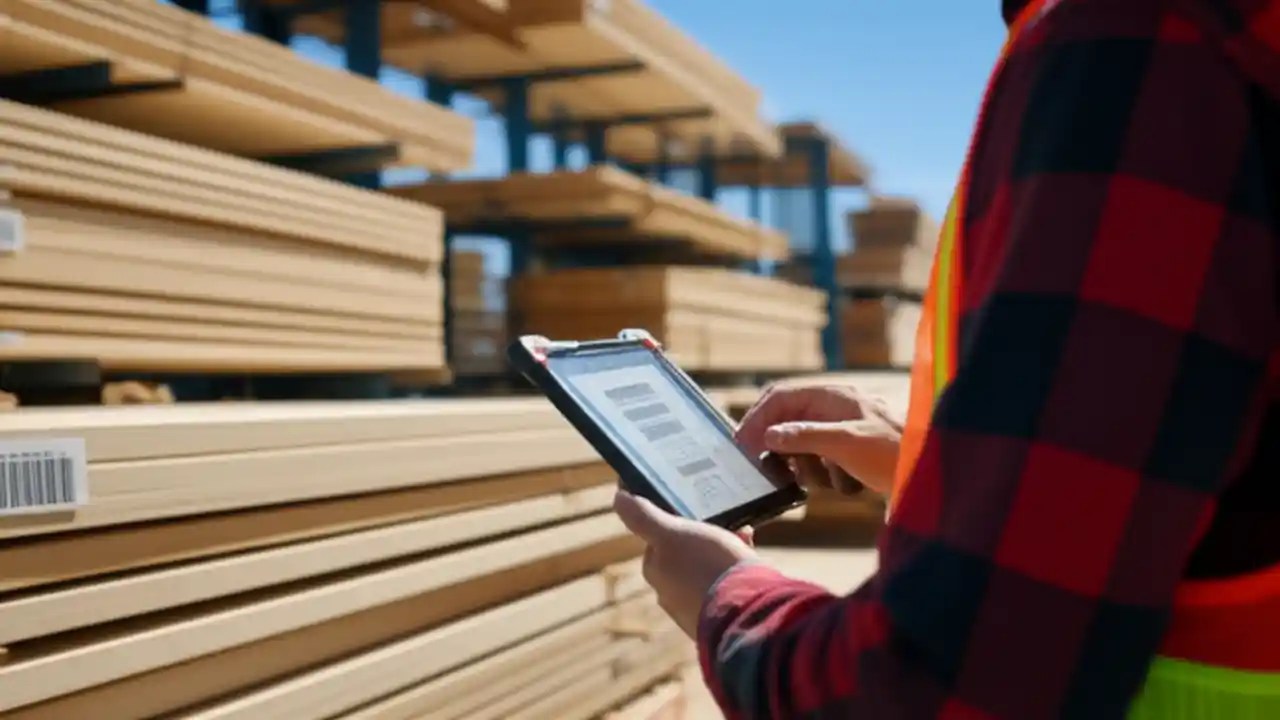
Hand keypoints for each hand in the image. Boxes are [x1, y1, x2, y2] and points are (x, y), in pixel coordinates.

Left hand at [613, 491, 757, 637]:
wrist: (746, 614)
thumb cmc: (707, 567)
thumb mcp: (673, 533)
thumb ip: (643, 517)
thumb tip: (617, 499)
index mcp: (656, 573)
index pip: (659, 542)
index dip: (676, 525)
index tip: (696, 514)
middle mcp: (671, 596)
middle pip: (685, 558)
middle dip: (704, 541)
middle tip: (725, 525)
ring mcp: (697, 611)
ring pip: (708, 573)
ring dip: (723, 556)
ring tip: (742, 539)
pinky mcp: (722, 621)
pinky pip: (727, 590)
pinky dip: (737, 575)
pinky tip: (753, 565)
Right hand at [736, 380, 902, 495]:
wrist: (933, 476)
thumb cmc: (895, 451)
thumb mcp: (846, 443)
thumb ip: (804, 437)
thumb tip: (769, 436)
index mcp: (832, 397)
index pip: (780, 396)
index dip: (757, 417)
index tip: (742, 443)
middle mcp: (835, 409)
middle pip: (787, 421)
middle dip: (779, 447)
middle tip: (769, 469)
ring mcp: (843, 430)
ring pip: (802, 444)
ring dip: (804, 465)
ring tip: (816, 479)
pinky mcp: (851, 453)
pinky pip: (821, 460)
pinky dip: (823, 475)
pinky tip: (842, 484)